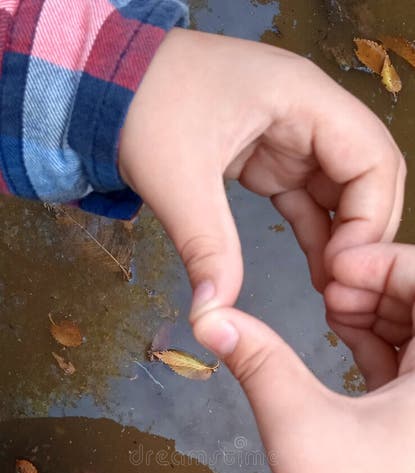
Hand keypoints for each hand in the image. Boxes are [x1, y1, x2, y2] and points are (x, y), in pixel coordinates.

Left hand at [119, 29, 404, 319]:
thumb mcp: (178, 179)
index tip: (343, 266)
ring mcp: (294, 137)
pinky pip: (311, 201)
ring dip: (342, 240)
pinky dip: (317, 236)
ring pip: (345, 193)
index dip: (371, 217)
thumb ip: (206, 249)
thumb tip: (213, 315)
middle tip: (345, 285)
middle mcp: (310, 114)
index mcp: (302, 98)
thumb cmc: (144, 103)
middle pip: (370, 176)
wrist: (108, 85)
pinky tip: (318, 275)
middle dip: (364, 232)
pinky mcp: (274, 159)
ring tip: (333, 290)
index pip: (374, 158)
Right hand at [193, 243, 414, 472]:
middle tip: (328, 288)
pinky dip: (381, 344)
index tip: (336, 269)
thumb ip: (258, 362)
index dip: (386, 264)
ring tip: (329, 312)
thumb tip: (211, 316)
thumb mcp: (299, 429)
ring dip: (379, 312)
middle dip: (380, 285)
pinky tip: (341, 336)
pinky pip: (413, 364)